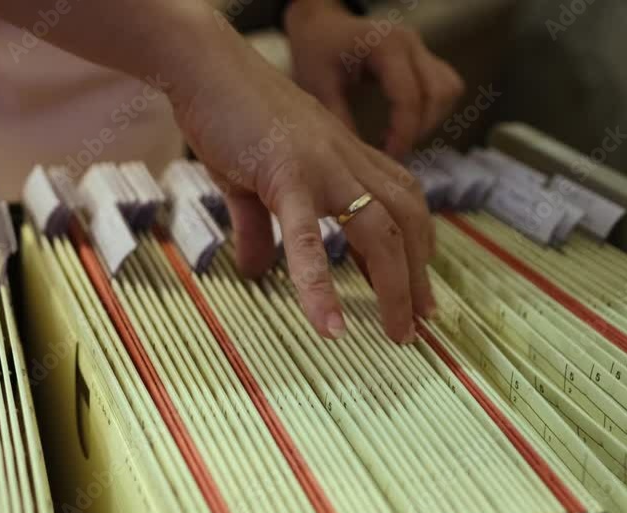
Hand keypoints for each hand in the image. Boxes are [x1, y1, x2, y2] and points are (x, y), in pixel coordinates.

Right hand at [164, 20, 434, 342]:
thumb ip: (259, 226)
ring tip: (397, 330)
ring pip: (377, 231)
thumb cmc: (230, 113)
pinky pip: (308, 238)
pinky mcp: (285, 176)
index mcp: (344, 156)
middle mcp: (346, 161)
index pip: (401, 201)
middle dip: (419, 275)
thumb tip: (254, 269)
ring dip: (394, 286)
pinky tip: (328, 325)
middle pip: (406, 221)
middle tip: (421, 321)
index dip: (418, 244)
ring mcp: (321, 167)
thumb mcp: (250, 179)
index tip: (421, 288)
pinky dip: (320, 285)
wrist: (206, 67)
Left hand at [285, 0, 464, 157]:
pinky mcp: (423, 58)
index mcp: (386, 46)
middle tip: (391, 151)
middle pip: (438, 94)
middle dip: (419, 129)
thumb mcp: (319, 87)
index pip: (409, 97)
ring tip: (398, 138)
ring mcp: (420, 48)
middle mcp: (411, 43)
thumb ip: (340, 120)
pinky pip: (444, 87)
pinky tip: (404, 123)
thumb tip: (359, 158)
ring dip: (430, 120)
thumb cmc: (316, 51)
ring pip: (449, 90)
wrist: (321, 26)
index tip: (388, 157)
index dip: (403, 133)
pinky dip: (431, 110)